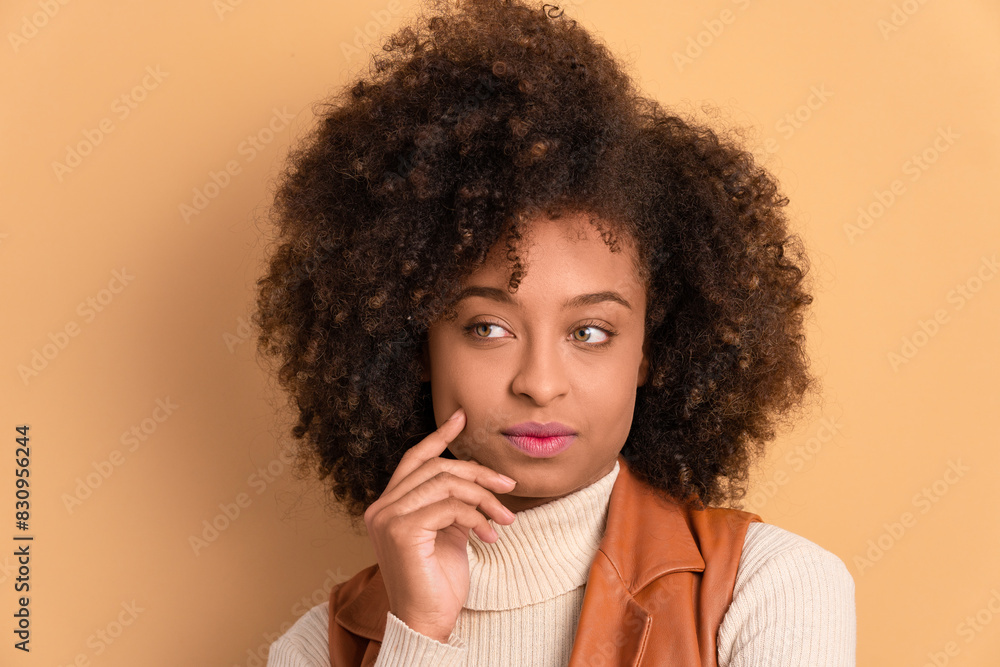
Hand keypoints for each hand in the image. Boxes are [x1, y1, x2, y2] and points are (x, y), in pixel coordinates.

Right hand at [363, 407, 517, 643]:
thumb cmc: (438, 582)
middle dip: (478, 473)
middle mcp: (381, 507)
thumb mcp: (448, 532)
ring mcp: (387, 518)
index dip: (438, 436)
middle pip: (436, 468)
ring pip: (445, 484)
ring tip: (505, 518)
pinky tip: (490, 536)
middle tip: (508, 488)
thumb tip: (475, 477)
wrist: (427, 622)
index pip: (414, 459)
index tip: (462, 419)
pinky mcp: (401, 531)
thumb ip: (451, 503)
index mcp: (388, 504)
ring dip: (483, 498)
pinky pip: (449, 507)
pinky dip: (476, 517)